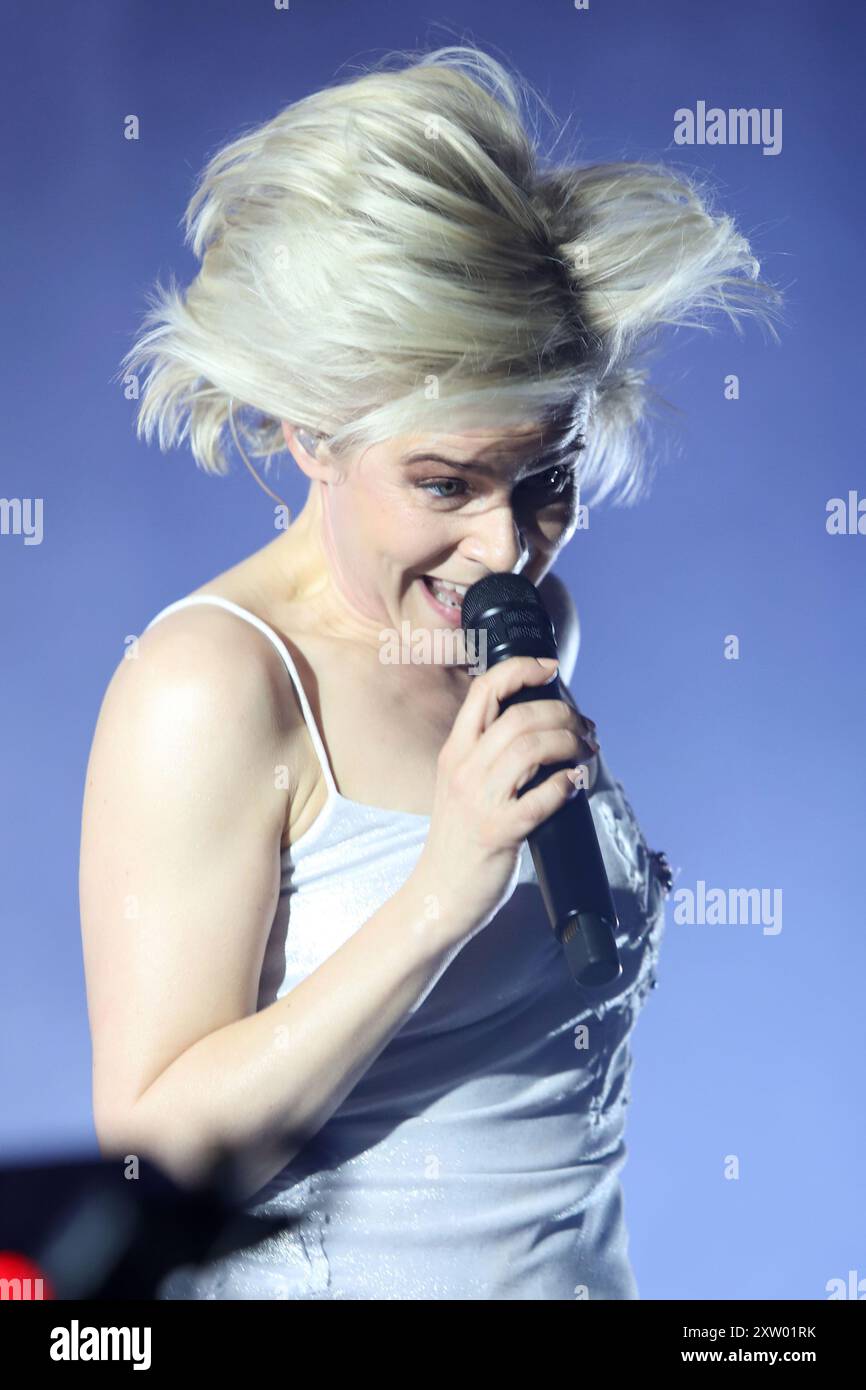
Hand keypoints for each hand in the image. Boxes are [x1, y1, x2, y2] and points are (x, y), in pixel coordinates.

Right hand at [410, 655, 598, 947]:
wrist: (440, 892)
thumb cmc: (460, 839)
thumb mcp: (462, 785)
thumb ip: (490, 756)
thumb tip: (544, 726)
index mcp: (455, 752)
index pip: (483, 690)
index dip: (520, 669)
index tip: (550, 669)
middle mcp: (463, 769)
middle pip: (518, 717)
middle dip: (562, 714)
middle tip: (585, 730)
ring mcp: (479, 800)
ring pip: (530, 749)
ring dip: (569, 744)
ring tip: (586, 752)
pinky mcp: (498, 832)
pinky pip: (541, 798)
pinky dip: (567, 784)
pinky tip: (577, 782)